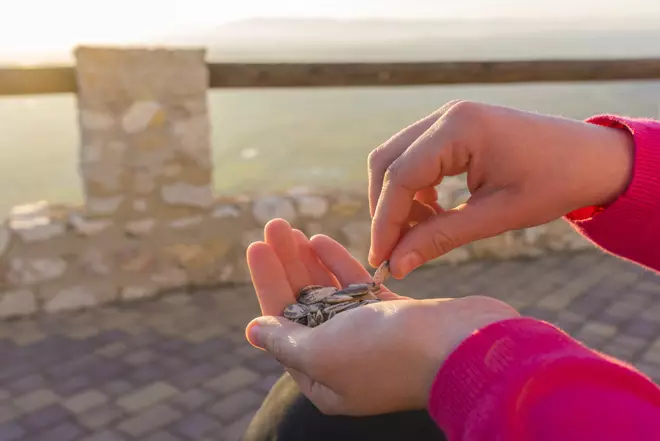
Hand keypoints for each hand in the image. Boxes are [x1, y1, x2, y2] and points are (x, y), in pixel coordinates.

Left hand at [244, 218, 518, 414]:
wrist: (465, 346)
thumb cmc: (390, 354)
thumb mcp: (324, 353)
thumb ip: (286, 341)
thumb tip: (254, 330)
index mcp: (322, 378)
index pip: (282, 324)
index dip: (268, 283)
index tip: (256, 246)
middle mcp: (344, 360)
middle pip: (304, 305)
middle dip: (287, 265)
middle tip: (273, 225)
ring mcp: (372, 337)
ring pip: (330, 293)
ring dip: (310, 261)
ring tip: (291, 229)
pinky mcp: (397, 316)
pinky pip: (358, 288)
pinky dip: (340, 265)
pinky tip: (322, 241)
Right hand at [368, 100, 634, 277]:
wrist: (593, 158)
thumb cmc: (554, 183)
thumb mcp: (496, 216)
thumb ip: (440, 238)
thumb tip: (395, 265)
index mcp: (460, 128)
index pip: (401, 176)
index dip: (385, 222)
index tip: (380, 260)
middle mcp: (446, 115)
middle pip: (387, 162)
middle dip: (384, 209)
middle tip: (391, 252)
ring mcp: (448, 118)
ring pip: (396, 159)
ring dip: (396, 199)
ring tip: (415, 235)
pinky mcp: (453, 128)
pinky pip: (415, 157)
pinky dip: (413, 188)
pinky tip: (430, 213)